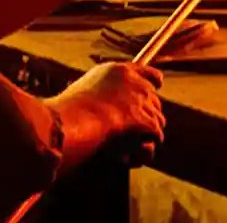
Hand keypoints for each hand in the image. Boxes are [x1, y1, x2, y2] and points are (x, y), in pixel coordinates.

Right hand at [48, 62, 165, 145]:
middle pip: (156, 101)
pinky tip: (130, 155)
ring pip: (158, 121)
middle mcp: (135, 83)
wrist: (70, 121)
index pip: (148, 73)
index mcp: (120, 71)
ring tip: (130, 147)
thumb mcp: (86, 89)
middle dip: (148, 116)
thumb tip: (111, 107)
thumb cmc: (69, 111)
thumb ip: (103, 92)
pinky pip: (155, 137)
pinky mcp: (145, 121)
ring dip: (146, 135)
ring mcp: (142, 102)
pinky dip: (144, 149)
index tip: (157, 86)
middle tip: (135, 132)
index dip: (153, 81)